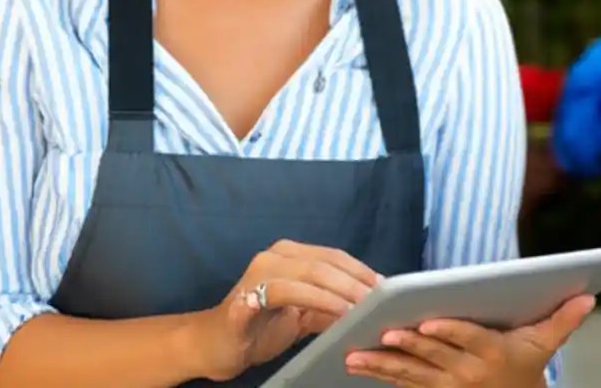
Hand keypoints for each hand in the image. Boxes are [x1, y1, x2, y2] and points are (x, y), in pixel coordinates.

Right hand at [188, 239, 380, 381]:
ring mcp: (257, 275)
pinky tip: (333, 314)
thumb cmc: (260, 328)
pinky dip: (313, 302)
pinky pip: (284, 295)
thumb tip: (371, 307)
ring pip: (308, 275)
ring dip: (338, 294)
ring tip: (361, 311)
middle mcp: (274, 256)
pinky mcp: (244, 299)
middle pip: (326, 264)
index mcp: (289, 255)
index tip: (387, 290)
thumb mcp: (303, 316)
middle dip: (356, 283)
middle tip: (379, 303)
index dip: (362, 272)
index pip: (335, 257)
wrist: (213, 346)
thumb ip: (331, 306)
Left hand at [344, 294, 595, 387]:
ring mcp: (446, 386)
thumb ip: (564, 320)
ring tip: (354, 354)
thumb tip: (589, 295)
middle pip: (433, 356)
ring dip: (381, 363)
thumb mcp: (545, 346)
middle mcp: (467, 372)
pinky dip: (379, 373)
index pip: (468, 339)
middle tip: (385, 333)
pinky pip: (402, 382)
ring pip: (410, 372)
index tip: (428, 321)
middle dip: (408, 345)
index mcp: (493, 353)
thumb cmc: (527, 370)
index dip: (448, 331)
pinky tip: (357, 363)